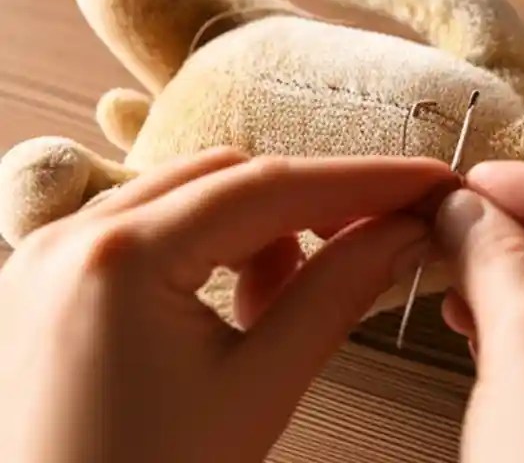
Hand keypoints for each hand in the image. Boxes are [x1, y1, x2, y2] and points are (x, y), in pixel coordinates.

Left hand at [0, 149, 458, 462]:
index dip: (366, 181)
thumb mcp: (257, 391)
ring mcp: (50, 261)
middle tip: (383, 232)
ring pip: (188, 196)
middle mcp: (71, 243)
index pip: (272, 187)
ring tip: (291, 297)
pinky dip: (210, 247)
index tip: (427, 183)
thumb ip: (337, 295)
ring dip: (261, 228)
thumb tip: (400, 236)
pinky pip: (148, 229)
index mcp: (121, 260)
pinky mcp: (49, 285)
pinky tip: (241, 302)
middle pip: (230, 178)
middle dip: (314, 204)